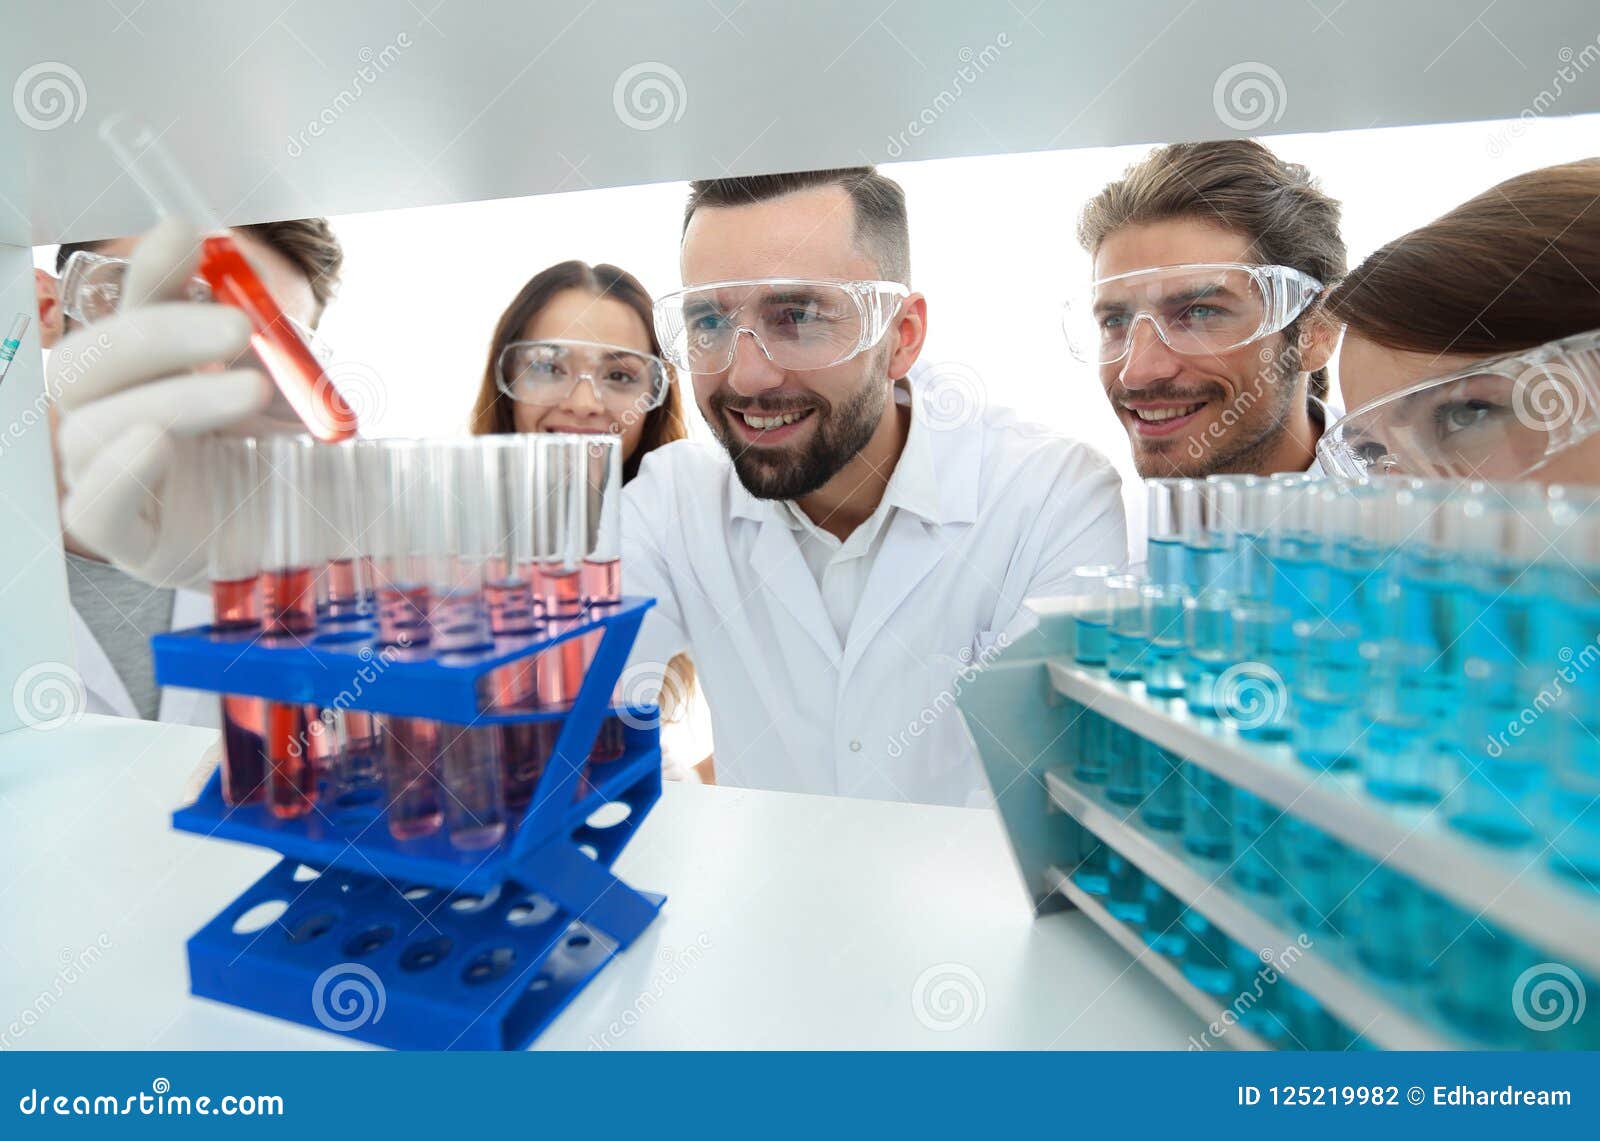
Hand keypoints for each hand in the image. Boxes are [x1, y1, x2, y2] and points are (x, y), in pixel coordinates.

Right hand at [51, 217, 290, 587]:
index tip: (187, 234)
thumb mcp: (299, 410)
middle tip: (238, 326)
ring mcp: (111, 483)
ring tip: (247, 391)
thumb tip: (279, 308)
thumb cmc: (294, 476)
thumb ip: (282, 359)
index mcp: (150, 382)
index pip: (131, 316)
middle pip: (90, 364)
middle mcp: (114, 424)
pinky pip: (93, 508)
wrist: (313, 560)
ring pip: (93, 428)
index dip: (151, 274)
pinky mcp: (127, 543)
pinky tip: (155, 443)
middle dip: (160, 333)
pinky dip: (118, 473)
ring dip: (173, 399)